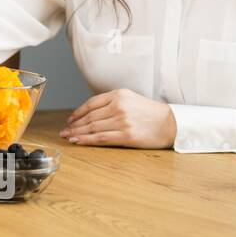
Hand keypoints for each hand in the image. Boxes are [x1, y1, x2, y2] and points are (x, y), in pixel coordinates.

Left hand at [62, 89, 176, 148]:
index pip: (90, 104)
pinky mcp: (127, 135)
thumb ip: (111, 102)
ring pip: (93, 128)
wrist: (171, 123)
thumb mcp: (130, 98)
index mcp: (118, 95)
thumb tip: (89, 113)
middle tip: (65, 131)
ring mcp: (122, 121)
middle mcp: (119, 106)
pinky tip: (78, 141)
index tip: (70, 120)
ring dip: (78, 133)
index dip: (77, 113)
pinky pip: (101, 138)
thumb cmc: (150, 113)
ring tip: (69, 137)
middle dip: (74, 125)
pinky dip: (87, 140)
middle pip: (90, 117)